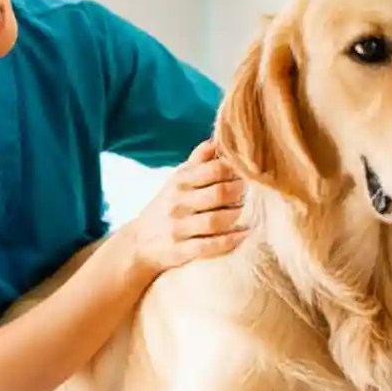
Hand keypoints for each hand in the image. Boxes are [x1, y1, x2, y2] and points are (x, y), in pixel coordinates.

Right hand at [125, 140, 248, 278]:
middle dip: (239, 192)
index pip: (213, 169)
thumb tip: (217, 140)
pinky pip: (209, 246)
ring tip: (249, 212)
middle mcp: (178, 203)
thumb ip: (197, 162)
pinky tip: (244, 234)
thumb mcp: (177, 181)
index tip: (249, 170)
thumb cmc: (166, 207)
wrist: (139, 243)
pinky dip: (230, 240)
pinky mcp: (181, 250)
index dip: (235, 169)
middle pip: (218, 194)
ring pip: (215, 220)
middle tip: (253, 192)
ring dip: (236, 215)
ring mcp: (179, 228)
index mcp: (180, 182)